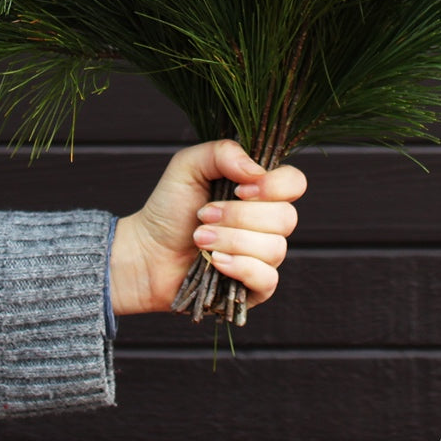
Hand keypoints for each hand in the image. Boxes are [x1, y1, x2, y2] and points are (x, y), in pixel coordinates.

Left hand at [109, 139, 305, 315]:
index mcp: (259, 192)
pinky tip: (215, 262)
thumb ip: (222, 153)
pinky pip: (268, 280)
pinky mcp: (255, 288)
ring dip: (232, 241)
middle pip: (286, 217)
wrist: (146, 252)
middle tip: (203, 215)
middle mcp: (268, 223)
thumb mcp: (188, 166)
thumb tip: (256, 172)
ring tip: (200, 239)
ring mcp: (264, 257)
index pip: (295, 183)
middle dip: (239, 216)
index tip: (240, 189)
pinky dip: (240, 268)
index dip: (275, 186)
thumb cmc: (169, 207)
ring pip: (275, 249)